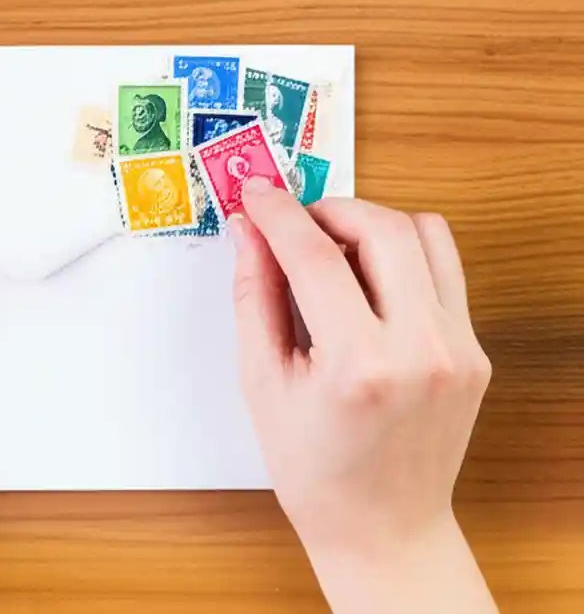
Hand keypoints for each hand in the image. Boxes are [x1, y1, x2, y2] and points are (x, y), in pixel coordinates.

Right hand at [229, 179, 495, 612]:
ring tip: (331, 248)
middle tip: (292, 222)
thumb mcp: (262, 383)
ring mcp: (458, 348)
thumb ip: (255, 297)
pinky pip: (443, 269)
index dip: (278, 214)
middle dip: (327, 209)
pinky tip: (366, 278)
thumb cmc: (315, 470)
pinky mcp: (474, 349)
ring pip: (424, 234)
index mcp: (358, 366)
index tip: (256, 195)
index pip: (314, 255)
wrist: (382, 527)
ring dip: (371, 223)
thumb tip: (248, 233)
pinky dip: (402, 255)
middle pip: (380, 227)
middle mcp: (420, 349)